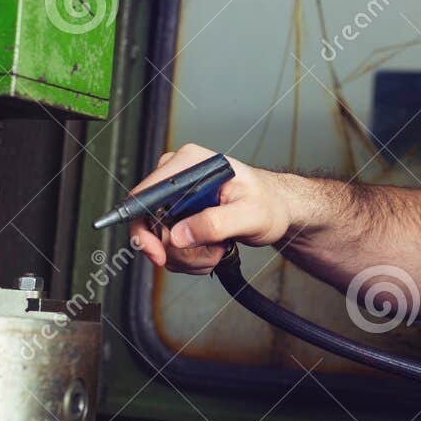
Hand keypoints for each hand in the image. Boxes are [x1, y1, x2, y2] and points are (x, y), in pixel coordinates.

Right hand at [127, 143, 290, 273]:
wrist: (277, 210)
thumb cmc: (269, 203)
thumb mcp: (250, 215)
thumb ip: (215, 223)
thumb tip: (178, 235)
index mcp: (190, 163)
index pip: (145, 195)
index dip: (143, 228)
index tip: (159, 254)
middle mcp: (177, 176)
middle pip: (148, 224)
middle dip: (177, 249)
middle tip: (209, 253)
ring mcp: (176, 196)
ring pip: (159, 240)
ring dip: (187, 256)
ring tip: (217, 249)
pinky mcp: (178, 214)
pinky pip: (168, 245)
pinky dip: (189, 256)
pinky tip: (212, 249)